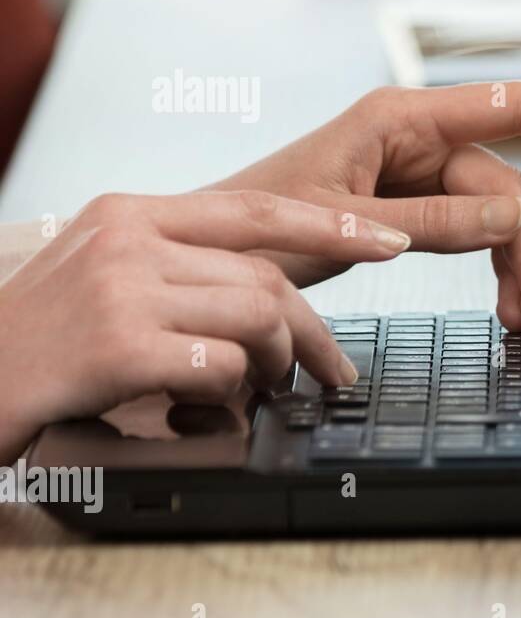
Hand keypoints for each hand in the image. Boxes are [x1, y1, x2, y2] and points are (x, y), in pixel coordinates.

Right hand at [0, 190, 408, 462]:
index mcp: (130, 212)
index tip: (387, 240)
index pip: (257, 208)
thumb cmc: (37, 342)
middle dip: (313, 334)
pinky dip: (231, 397)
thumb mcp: (101, 276)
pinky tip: (203, 410)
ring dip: (277, 367)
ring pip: (258, 317)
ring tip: (262, 393)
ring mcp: (122, 288)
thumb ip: (176, 267)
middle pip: (269, 276)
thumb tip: (268, 300)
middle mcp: (128, 238)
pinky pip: (223, 366)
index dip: (333, 224)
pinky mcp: (118, 345)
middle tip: (330, 372)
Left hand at [207, 82, 520, 333]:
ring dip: (517, 270)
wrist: (204, 253)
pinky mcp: (410, 202)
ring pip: (496, 217)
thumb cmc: (251, 228)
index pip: (516, 107)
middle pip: (508, 188)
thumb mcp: (343, 229)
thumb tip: (513, 220)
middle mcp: (416, 135)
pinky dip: (491, 269)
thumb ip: (430, 222)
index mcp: (399, 117)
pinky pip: (471, 231)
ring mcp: (415, 169)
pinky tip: (503, 307)